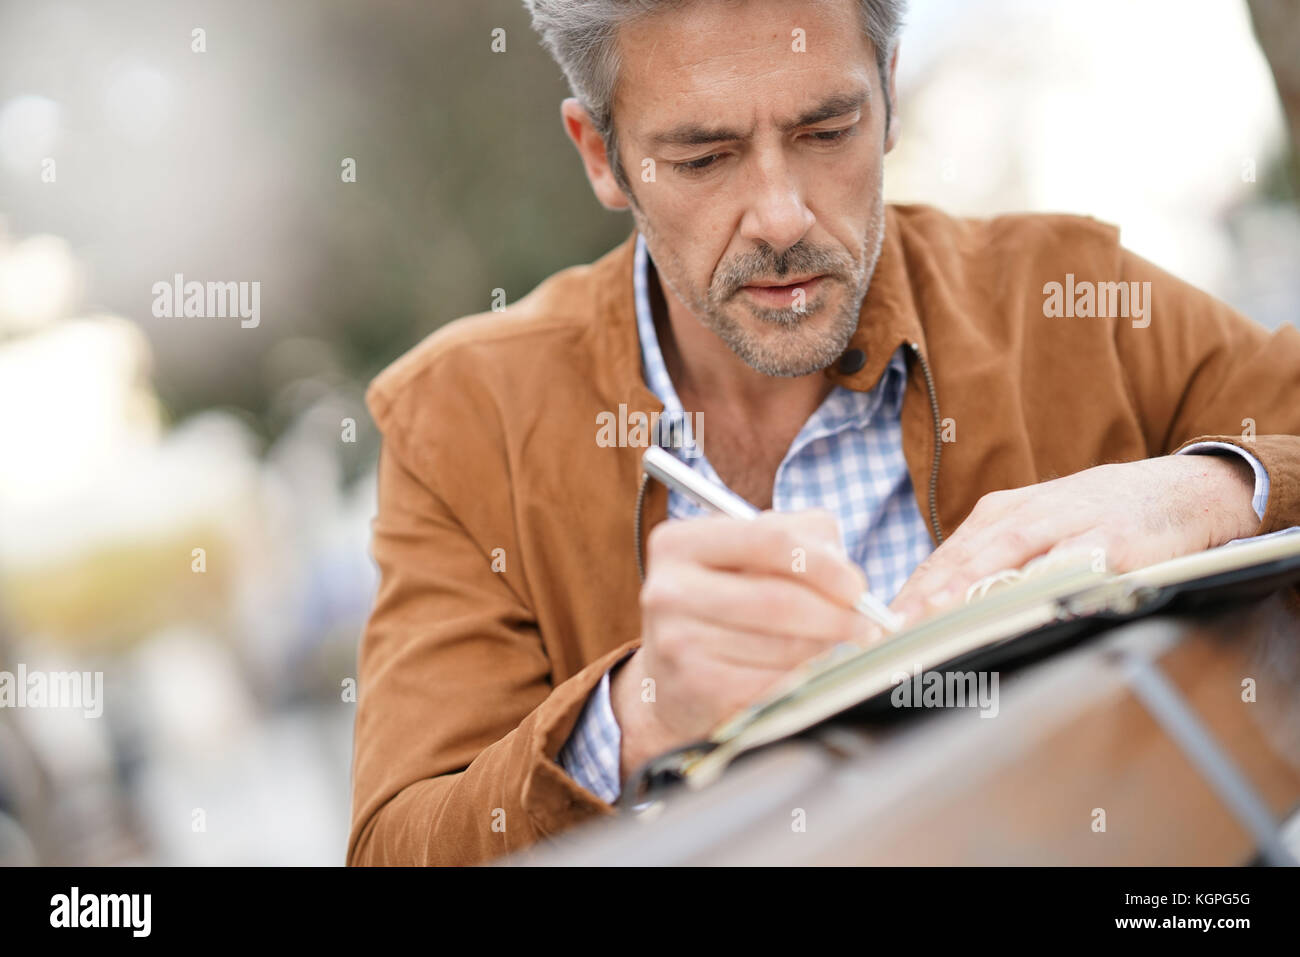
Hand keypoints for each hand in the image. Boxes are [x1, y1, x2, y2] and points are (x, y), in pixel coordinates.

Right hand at [612, 509, 874, 784]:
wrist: (670, 680)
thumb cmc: (724, 604)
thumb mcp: (746, 556)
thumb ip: (802, 538)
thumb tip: (849, 576)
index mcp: (678, 542)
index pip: (769, 540)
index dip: (826, 563)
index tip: (857, 586)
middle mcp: (668, 590)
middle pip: (780, 600)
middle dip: (838, 615)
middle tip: (868, 625)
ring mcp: (677, 642)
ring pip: (785, 646)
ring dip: (829, 650)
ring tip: (844, 647)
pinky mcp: (696, 688)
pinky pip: (776, 683)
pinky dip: (808, 680)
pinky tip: (815, 674)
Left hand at [889, 453, 1259, 625]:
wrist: (1179, 490)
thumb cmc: (1095, 515)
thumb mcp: (1036, 526)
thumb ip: (991, 562)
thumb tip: (936, 607)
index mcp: (1000, 514)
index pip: (945, 558)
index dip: (912, 593)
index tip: (881, 628)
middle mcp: (1027, 515)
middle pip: (966, 557)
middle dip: (927, 596)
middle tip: (895, 630)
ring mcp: (1070, 526)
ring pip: (1008, 556)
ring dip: (969, 588)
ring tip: (937, 617)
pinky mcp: (1112, 543)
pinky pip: (1071, 566)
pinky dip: (1041, 585)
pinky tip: (1018, 607)